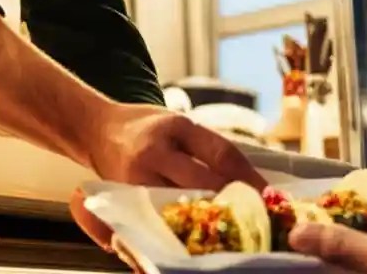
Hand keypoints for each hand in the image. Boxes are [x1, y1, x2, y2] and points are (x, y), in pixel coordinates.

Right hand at [71, 103, 265, 249]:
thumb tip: (251, 181)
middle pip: (201, 185)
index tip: (270, 195)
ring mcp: (135, 180)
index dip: (249, 177)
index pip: (221, 154)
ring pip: (178, 208)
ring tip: (230, 235)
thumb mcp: (181, 125)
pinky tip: (194, 242)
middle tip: (256, 220)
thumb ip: (210, 149)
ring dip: (205, 221)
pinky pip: (154, 222)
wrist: (97, 130)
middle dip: (230, 203)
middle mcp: (155, 153)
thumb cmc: (146, 128)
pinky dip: (176, 233)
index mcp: (176, 128)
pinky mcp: (122, 201)